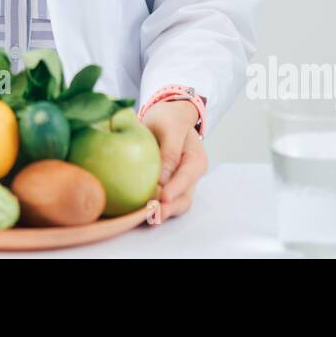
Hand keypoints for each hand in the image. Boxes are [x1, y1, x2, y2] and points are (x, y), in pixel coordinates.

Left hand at [140, 100, 206, 220]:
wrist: (166, 118)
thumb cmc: (169, 119)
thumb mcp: (170, 126)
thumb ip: (170, 150)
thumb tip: (162, 178)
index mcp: (196, 160)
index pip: (187, 177)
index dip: (176, 189)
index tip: (163, 198)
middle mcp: (190, 177)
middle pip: (184, 198)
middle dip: (169, 209)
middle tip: (153, 214)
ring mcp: (178, 184)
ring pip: (174, 205)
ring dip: (161, 213)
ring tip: (146, 218)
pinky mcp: (165, 187)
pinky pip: (162, 202)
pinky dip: (153, 208)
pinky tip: (139, 212)